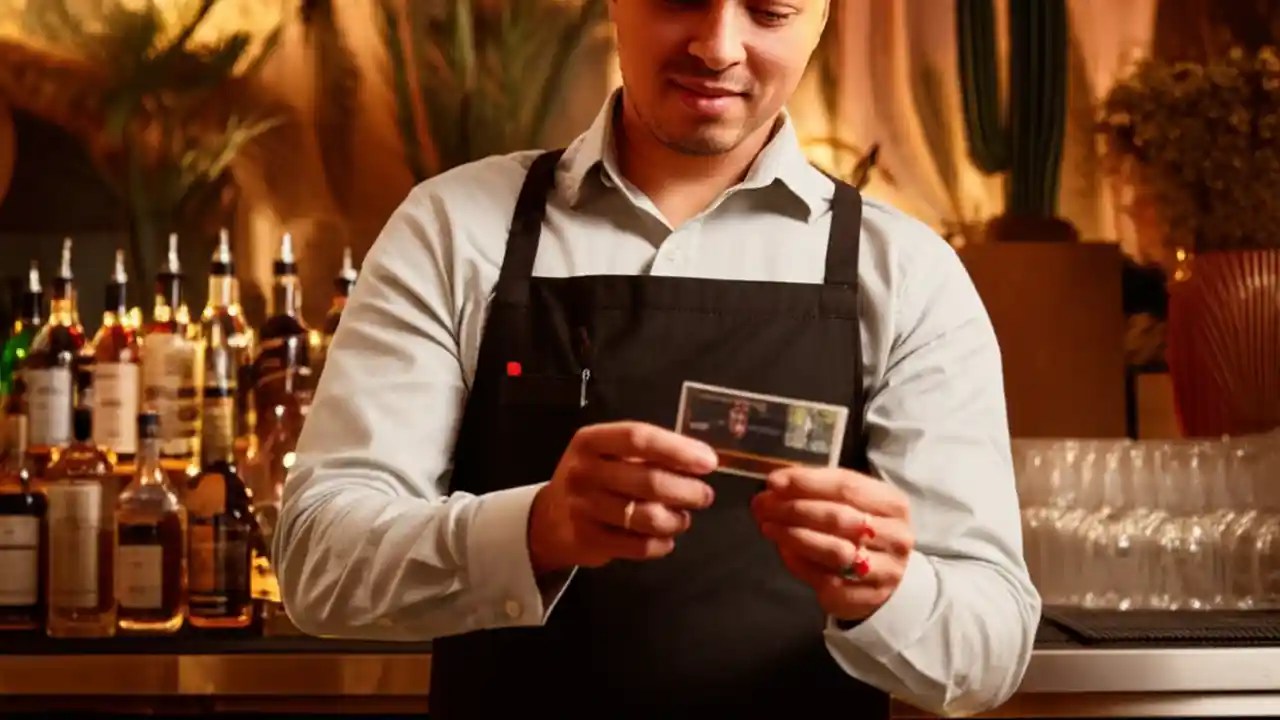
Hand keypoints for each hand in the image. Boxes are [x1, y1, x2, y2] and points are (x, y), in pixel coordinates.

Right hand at [528, 421, 717, 574]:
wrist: (548, 518)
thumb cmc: (592, 478)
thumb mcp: (607, 454)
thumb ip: (646, 454)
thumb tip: (698, 461)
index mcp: (590, 441)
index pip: (639, 438)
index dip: (678, 449)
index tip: (708, 461)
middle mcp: (583, 472)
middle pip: (649, 481)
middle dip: (687, 490)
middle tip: (704, 495)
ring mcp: (583, 508)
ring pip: (647, 518)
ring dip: (676, 520)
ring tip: (683, 518)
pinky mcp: (588, 540)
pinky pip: (638, 546)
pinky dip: (661, 544)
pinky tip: (665, 538)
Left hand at [751, 467, 913, 622]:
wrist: (888, 577)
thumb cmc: (863, 530)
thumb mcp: (851, 503)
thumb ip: (816, 491)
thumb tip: (774, 486)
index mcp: (893, 504)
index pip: (846, 486)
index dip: (806, 482)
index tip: (774, 481)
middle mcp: (895, 537)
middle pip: (838, 517)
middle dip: (794, 509)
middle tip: (762, 505)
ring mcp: (884, 570)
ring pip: (834, 550)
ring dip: (794, 536)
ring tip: (768, 526)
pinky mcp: (865, 597)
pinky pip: (827, 579)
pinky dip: (801, 563)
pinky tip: (784, 551)